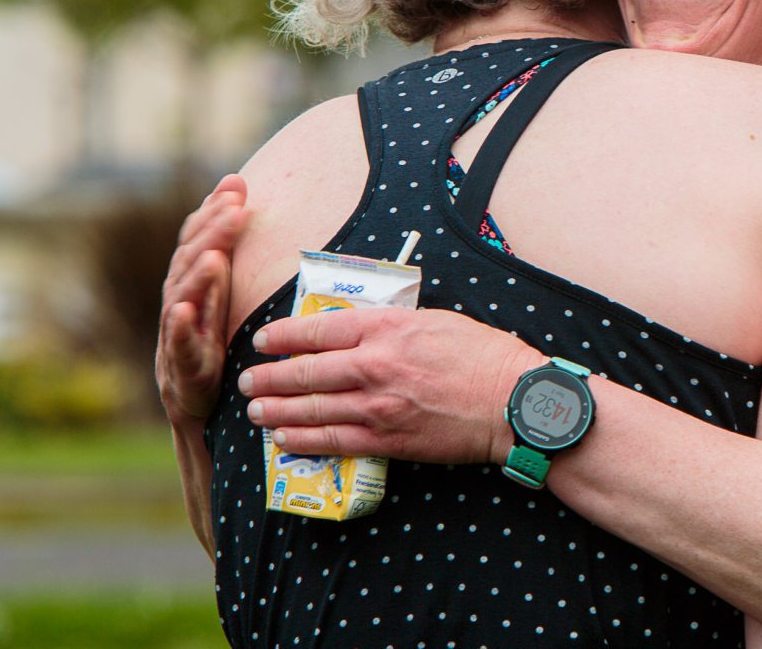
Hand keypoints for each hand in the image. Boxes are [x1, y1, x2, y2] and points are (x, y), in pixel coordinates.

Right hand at [156, 174, 247, 425]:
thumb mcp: (222, 291)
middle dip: (212, 232)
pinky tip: (184, 310)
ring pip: (183, 297)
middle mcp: (179, 300)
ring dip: (198, 274)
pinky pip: (178, 344)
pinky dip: (180, 326)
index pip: (198, 238)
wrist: (196, 402)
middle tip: (235, 207)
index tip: (235, 184)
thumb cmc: (211, 338)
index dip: (213, 210)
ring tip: (215, 254)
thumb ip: (227, 250)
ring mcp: (177, 332)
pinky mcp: (181, 365)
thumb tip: (240, 199)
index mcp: (190, 280)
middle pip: (191, 260)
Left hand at [239, 305, 543, 464]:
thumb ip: (391, 325)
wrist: (513, 402)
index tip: (264, 341)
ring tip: (255, 412)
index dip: (283, 337)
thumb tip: (356, 330)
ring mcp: (378, 406)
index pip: (319, 330)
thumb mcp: (435, 320)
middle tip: (248, 382)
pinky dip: (304, 440)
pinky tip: (285, 439)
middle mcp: (375, 365)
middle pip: (305, 372)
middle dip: (269, 378)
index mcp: (387, 328)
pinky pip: (333, 442)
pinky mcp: (387, 440)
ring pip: (311, 409)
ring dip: (276, 411)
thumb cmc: (483, 355)